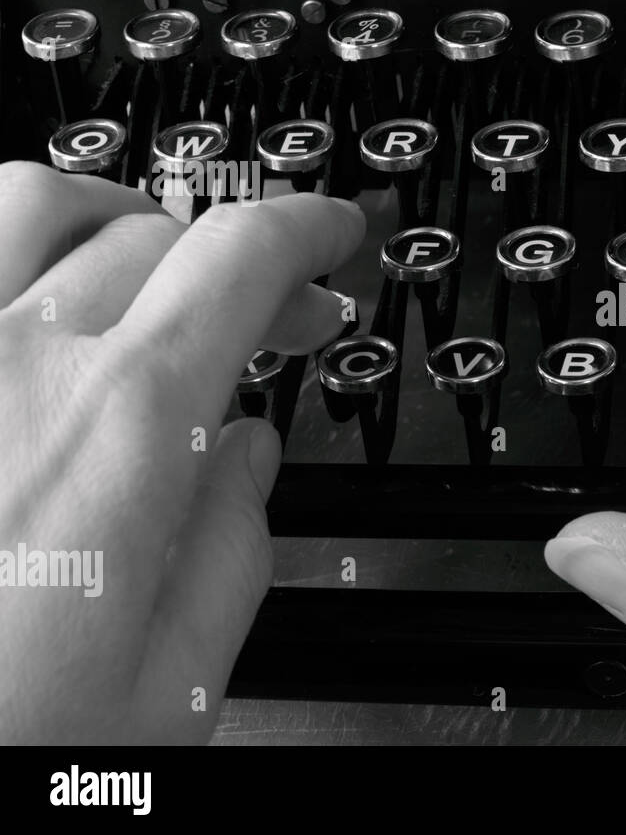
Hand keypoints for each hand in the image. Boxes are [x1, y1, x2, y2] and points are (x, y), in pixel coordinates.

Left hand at [0, 164, 362, 742]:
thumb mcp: (165, 684)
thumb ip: (231, 549)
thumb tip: (245, 461)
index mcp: (119, 430)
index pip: (240, 260)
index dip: (304, 228)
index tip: (329, 235)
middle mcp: (14, 364)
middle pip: (151, 233)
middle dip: (233, 255)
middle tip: (264, 308)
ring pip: (24, 204)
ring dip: (108, 217)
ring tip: (139, 258)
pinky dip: (8, 257)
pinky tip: (29, 308)